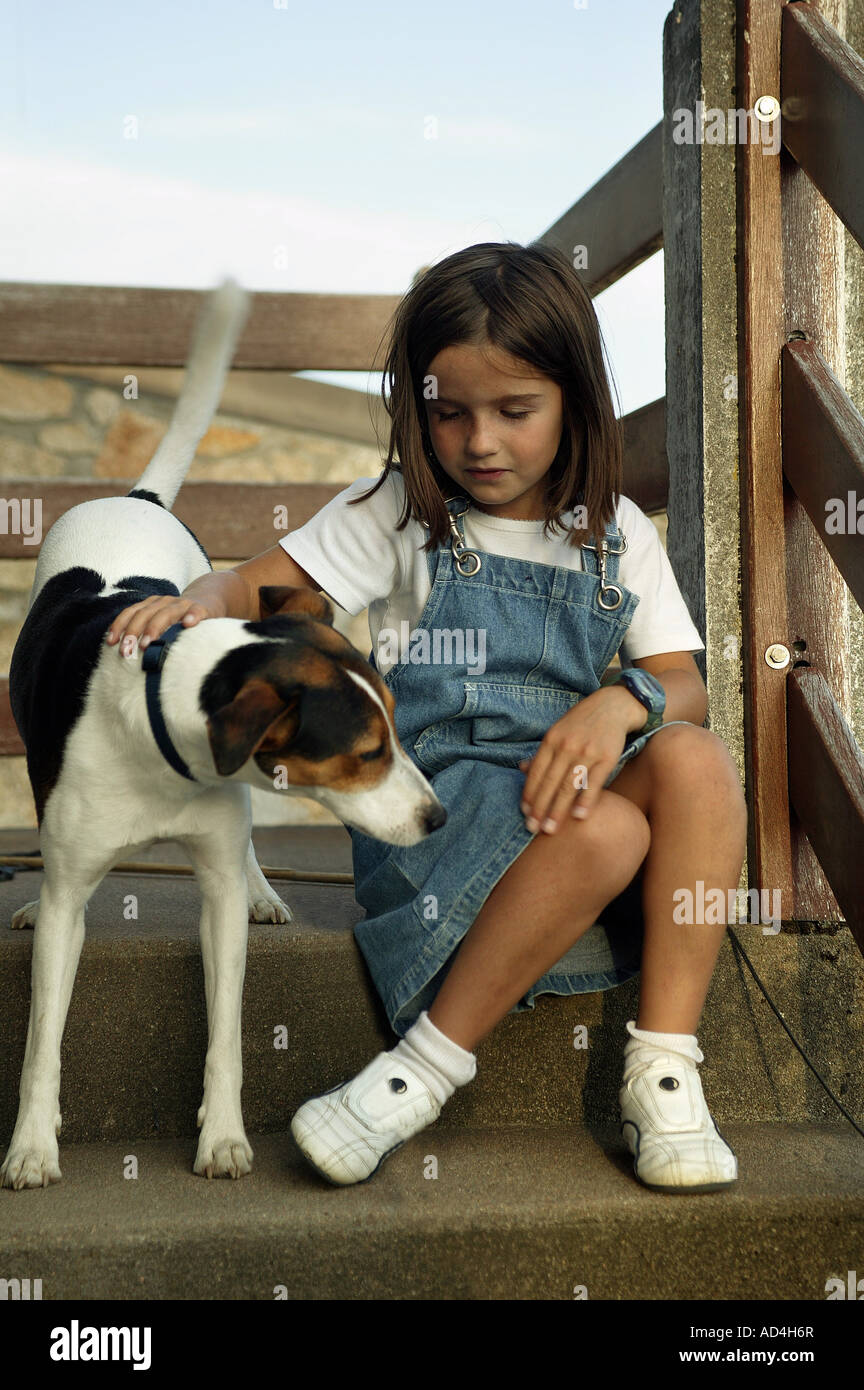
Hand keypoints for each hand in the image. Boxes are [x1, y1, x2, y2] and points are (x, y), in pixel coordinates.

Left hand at [104, 596, 219, 656]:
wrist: (208, 599)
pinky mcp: (202, 609)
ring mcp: (183, 605)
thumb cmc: (179, 617)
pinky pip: (196, 611)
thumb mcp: (159, 620)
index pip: (131, 612)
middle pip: (144, 614)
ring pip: (166, 613)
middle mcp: (164, 602)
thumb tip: (123, 650)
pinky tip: (188, 624)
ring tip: (147, 644)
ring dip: (155, 627)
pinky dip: (192, 616)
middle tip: (126, 651)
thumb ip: (144, 630)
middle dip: (133, 632)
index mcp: (151, 604)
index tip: (111, 642)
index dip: (119, 626)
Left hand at [518, 688, 635, 832]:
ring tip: (551, 828)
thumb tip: (522, 769)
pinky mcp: (607, 757)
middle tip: (533, 829)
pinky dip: (585, 800)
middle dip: (540, 808)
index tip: (524, 813)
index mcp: (551, 740)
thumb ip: (543, 753)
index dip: (529, 794)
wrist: (612, 706)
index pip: (537, 772)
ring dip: (558, 810)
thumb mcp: (557, 731)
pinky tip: (578, 816)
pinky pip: (594, 782)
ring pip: (569, 785)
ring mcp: (587, 752)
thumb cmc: (581, 722)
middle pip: (550, 782)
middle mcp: (567, 746)